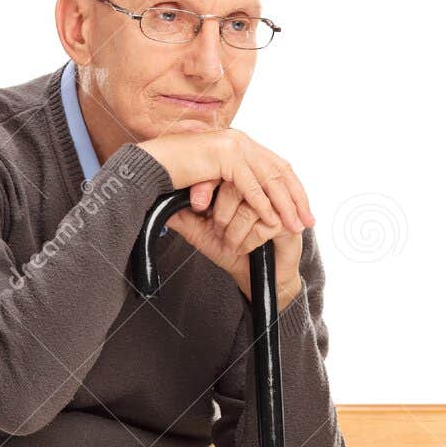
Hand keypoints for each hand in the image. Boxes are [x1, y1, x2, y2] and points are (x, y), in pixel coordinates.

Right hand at [136, 128, 312, 236]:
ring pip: (269, 178)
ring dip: (284, 205)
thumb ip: (232, 186)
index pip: (277, 166)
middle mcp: (242, 141)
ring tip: (295, 226)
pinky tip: (271, 220)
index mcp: (241, 144)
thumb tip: (253, 200)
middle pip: (280, 171)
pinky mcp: (225, 155)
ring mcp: (235, 145)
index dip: (293, 189)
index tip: (304, 211)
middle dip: (297, 199)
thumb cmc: (176, 175)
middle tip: (308, 222)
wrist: (152, 166)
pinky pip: (249, 185)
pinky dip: (262, 204)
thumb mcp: (213, 181)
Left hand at [163, 180, 304, 307]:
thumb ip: (181, 216)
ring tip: (232, 243)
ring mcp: (276, 200)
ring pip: (248, 206)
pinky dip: (249, 241)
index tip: (197, 206)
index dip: (206, 187)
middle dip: (221, 215)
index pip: (220, 169)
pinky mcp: (288, 218)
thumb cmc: (231, 251)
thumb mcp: (200, 232)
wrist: (254, 277)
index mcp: (238, 180)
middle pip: (234, 185)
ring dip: (234, 232)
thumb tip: (157, 199)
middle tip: (218, 231)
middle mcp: (259, 185)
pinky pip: (264, 224)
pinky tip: (248, 248)